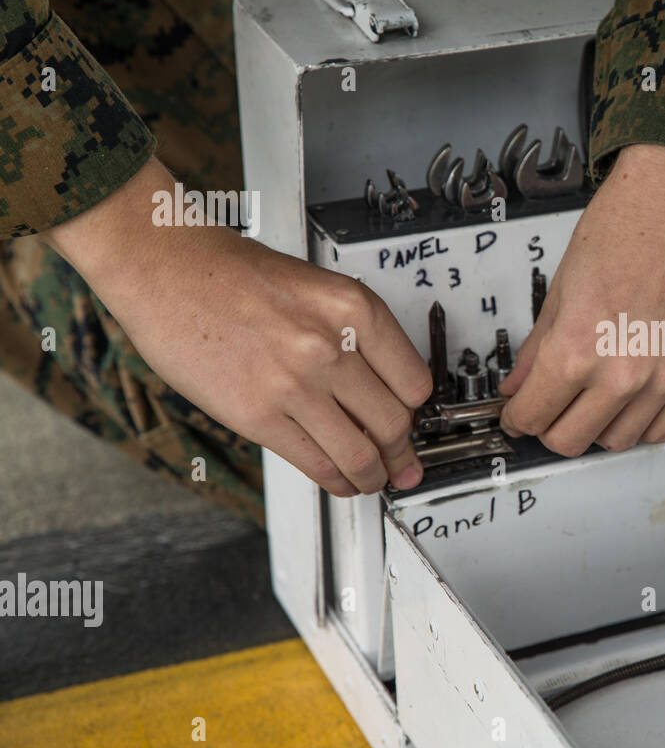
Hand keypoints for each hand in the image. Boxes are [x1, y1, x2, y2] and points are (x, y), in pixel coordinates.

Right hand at [45, 157, 432, 496]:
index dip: (416, 411)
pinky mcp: (257, 415)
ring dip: (373, 476)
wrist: (165, 268)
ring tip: (374, 480)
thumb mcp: (317, 288)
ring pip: (360, 452)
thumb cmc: (233, 273)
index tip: (412, 422)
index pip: (414, 382)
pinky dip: (336, 479)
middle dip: (402, 453)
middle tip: (404, 465)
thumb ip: (352, 336)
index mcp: (355, 310)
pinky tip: (340, 480)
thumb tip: (378, 389)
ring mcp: (294, 384)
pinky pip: (315, 461)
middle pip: (393, 423)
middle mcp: (331, 346)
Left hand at [498, 144, 664, 455]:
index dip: (517, 419)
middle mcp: (622, 373)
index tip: (518, 414)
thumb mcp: (561, 288)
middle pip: (569, 441)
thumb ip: (538, 347)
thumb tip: (519, 385)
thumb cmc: (624, 227)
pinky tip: (631, 401)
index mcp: (576, 349)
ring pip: (617, 441)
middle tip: (550, 408)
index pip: (532, 417)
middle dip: (550, 427)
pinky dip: (641, 424)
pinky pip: (663, 430)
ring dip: (597, 427)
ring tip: (593, 399)